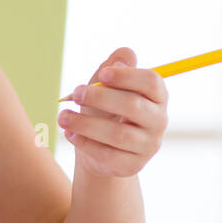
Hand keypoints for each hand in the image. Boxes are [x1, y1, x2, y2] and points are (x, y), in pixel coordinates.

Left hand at [57, 47, 167, 177]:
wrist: (100, 148)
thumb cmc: (104, 110)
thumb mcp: (105, 86)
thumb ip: (113, 69)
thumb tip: (123, 56)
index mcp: (156, 96)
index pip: (151, 82)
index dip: (127, 76)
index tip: (102, 74)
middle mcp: (158, 121)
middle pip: (133, 105)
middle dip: (100, 97)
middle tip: (75, 93)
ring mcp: (148, 145)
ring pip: (118, 133)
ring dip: (86, 123)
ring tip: (63, 117)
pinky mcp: (132, 165)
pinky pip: (108, 155)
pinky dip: (85, 143)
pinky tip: (70, 134)